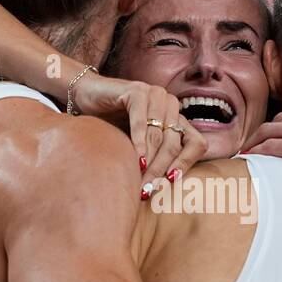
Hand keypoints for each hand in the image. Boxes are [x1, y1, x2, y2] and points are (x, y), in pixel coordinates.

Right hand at [74, 73, 207, 188]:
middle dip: (159, 171)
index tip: (168, 184)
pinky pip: (141, 121)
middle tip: (146, 190)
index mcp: (177, 119)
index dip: (185, 165)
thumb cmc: (111, 126)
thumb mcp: (137, 147)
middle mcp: (171, 106)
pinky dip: (138, 141)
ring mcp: (156, 95)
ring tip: (139, 181)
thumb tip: (162, 192)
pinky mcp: (138, 90)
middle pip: (174, 144)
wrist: (85, 99)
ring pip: (159, 136)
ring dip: (149, 161)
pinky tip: (135, 158)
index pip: (196, 144)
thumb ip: (153, 161)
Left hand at [241, 102, 281, 190]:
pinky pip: (269, 147)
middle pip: (275, 122)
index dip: (276, 129)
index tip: (267, 139)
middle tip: (251, 147)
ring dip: (253, 143)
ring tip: (244, 155)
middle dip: (260, 135)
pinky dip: (256, 152)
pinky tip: (248, 159)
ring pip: (267, 132)